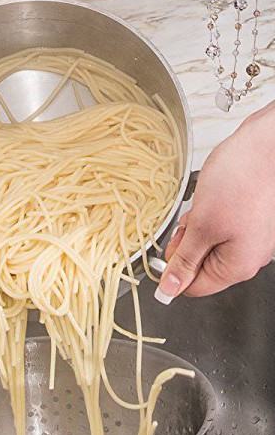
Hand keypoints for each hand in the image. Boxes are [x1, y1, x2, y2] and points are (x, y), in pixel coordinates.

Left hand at [155, 101, 274, 302]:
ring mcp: (250, 238)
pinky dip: (209, 213)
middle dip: (187, 243)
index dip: (174, 270)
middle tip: (192, 220)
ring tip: (206, 204)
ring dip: (197, 225)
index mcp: (237, 266)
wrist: (266, 144)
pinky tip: (213, 197)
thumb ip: (184, 262)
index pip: (193, 287)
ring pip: (207, 242)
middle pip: (199, 264)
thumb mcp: (201, 226)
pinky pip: (219, 226)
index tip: (168, 248)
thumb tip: (169, 290)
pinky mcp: (248, 220)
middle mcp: (248, 256)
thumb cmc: (241, 180)